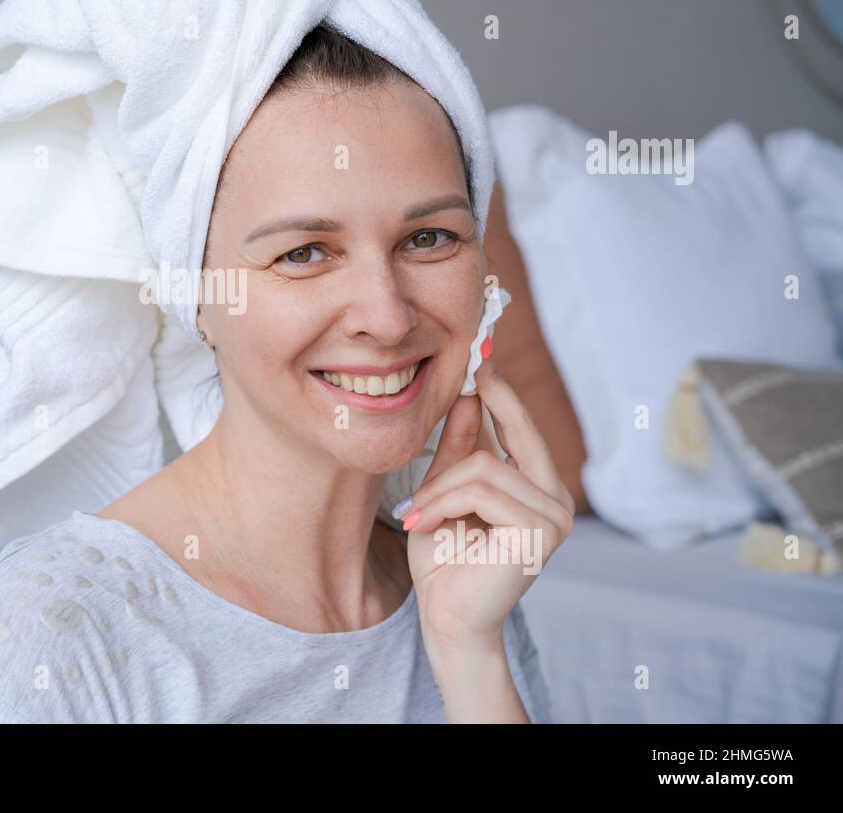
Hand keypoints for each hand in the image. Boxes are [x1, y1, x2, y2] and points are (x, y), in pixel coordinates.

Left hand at [402, 357, 574, 654]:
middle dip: (490, 395)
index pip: (519, 426)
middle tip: (471, 363)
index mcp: (535, 486)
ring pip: (485, 464)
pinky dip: (443, 502)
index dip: (501, 388)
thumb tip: (472, 394)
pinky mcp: (541, 530)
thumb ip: (461, 451)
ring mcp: (554, 514)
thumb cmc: (443, 562)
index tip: (482, 350)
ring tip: (415, 515)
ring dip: (437, 488)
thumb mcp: (443, 494)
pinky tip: (423, 525)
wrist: (445, 620)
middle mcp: (554, 497)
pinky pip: (481, 487)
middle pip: (518, 429)